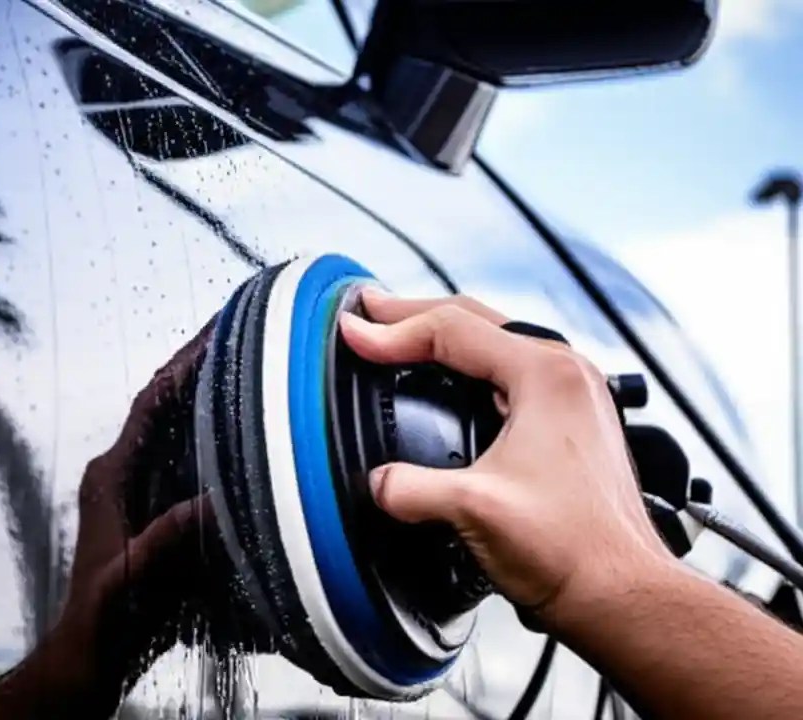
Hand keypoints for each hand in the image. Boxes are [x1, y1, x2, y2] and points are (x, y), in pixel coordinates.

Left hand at [41, 324, 213, 710]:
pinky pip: (187, 458)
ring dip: (209, 398)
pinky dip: (214, 436)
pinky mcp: (153, 510)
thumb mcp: (132, 576)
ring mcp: (137, 490)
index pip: (152, 401)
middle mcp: (122, 472)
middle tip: (248, 334)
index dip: (185, 363)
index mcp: (111, 474)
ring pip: (178, 429)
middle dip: (202, 368)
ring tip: (255, 368)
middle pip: (167, 404)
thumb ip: (166, 538)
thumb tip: (215, 498)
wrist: (93, 653)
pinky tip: (248, 435)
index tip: (220, 329)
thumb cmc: (104, 617)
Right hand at [338, 290, 675, 632]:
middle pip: (475, 321)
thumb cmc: (575, 550)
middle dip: (413, 315)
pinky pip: (508, 374)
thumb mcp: (473, 510)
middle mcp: (566, 376)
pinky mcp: (568, 426)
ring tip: (401, 335)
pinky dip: (468, 367)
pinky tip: (448, 381)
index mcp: (546, 375)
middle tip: (368, 309)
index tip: (351, 332)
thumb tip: (377, 482)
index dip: (391, 329)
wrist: (619, 594)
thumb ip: (409, 488)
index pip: (452, 328)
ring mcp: (571, 398)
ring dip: (442, 338)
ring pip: (494, 345)